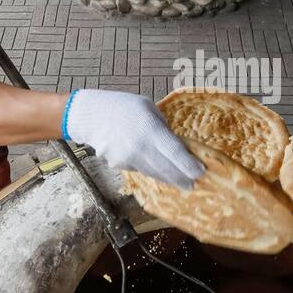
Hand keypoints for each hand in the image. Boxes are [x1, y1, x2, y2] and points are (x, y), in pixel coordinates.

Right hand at [62, 89, 204, 189]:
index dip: (189, 165)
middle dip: (182, 179)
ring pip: (153, 173)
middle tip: (193, 185)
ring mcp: (128, 158)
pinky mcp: (119, 164)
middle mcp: (140, 147)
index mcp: (151, 130)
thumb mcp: (149, 109)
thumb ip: (163, 128)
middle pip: (166, 169)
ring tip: (180, 182)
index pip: (175, 152)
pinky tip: (155, 167)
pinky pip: (139, 169)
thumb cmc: (124, 107)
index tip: (201, 172)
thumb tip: (177, 146)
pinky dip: (149, 169)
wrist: (91, 115)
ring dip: (168, 178)